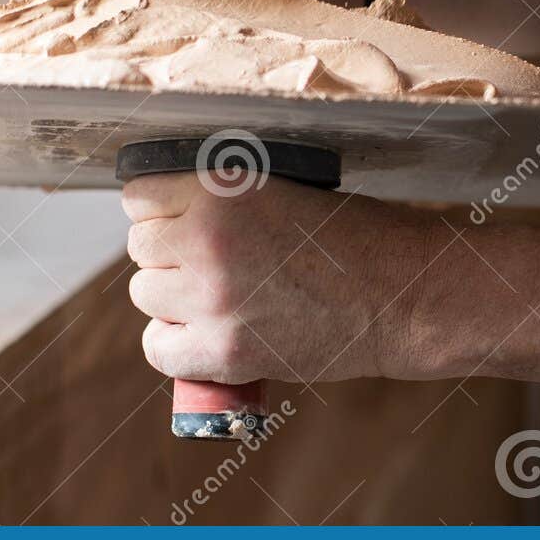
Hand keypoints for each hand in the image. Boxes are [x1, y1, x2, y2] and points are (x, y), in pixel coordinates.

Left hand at [122, 173, 429, 383]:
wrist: (400, 295)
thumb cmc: (354, 236)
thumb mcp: (284, 187)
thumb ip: (224, 197)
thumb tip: (171, 211)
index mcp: (222, 189)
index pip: (139, 196)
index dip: (159, 208)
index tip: (178, 218)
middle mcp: (206, 241)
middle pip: (141, 246)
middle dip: (168, 252)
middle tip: (208, 260)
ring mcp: (211, 300)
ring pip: (145, 294)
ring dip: (171, 295)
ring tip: (214, 294)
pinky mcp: (224, 352)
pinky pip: (158, 348)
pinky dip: (174, 343)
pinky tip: (201, 333)